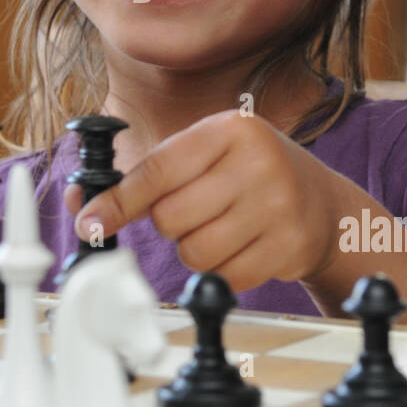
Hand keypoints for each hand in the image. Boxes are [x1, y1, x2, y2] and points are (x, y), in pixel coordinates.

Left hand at [68, 111, 336, 292]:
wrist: (323, 204)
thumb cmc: (248, 175)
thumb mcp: (204, 157)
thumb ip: (145, 178)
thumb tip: (83, 204)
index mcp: (230, 130)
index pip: (158, 171)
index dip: (118, 201)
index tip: (90, 223)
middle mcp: (258, 163)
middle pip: (171, 218)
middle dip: (171, 224)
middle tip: (195, 211)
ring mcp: (278, 206)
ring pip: (195, 252)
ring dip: (195, 249)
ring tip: (220, 228)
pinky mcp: (289, 246)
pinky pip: (225, 276)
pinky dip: (223, 270)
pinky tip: (244, 246)